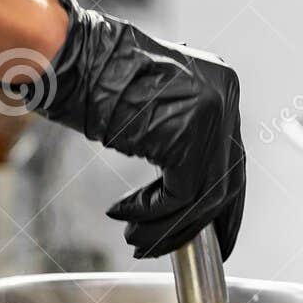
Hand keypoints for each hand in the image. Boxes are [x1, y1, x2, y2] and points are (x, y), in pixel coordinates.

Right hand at [18, 0, 244, 259]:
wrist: (70, 57)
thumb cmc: (93, 77)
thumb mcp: (152, 102)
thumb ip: (178, 134)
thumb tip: (183, 190)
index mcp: (220, 86)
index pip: (232, 160)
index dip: (221, 207)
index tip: (210, 235)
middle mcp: (224, 98)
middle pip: (225, 182)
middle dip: (195, 224)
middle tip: (163, 245)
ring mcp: (210, 115)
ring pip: (203, 196)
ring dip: (164, 225)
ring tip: (133, 235)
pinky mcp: (187, 136)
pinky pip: (180, 194)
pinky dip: (150, 213)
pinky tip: (124, 214)